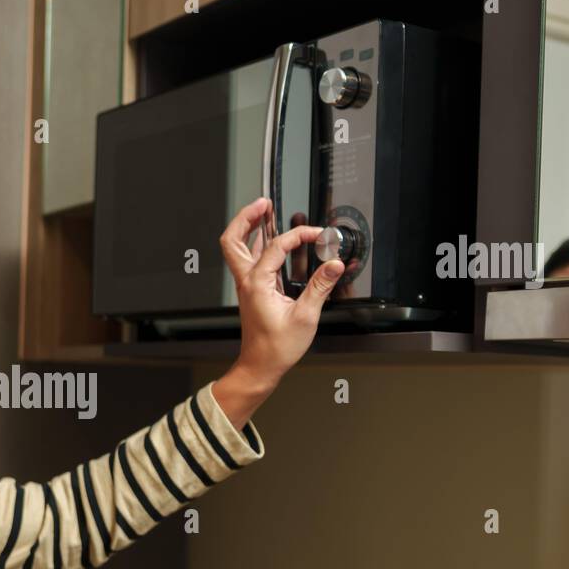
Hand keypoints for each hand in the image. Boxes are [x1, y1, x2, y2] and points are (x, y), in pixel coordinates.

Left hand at [210, 197, 344, 428]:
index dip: (299, 235)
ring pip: (237, 248)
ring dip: (248, 228)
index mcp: (257, 284)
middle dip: (246, 217)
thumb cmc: (276, 348)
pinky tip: (269, 239)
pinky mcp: (252, 290)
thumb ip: (320, 287)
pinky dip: (256, 244)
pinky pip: (248, 259)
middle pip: (233, 240)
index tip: (318, 234)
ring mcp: (247, 285)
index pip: (277, 246)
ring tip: (263, 212)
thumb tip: (334, 265)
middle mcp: (247, 281)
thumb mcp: (305, 317)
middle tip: (263, 203)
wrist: (260, 366)